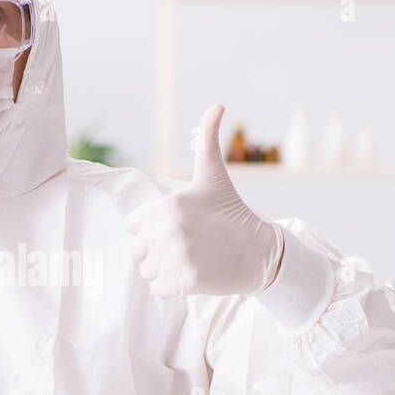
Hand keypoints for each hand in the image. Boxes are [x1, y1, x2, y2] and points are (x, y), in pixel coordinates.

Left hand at [126, 104, 283, 297]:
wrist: (261, 252)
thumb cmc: (233, 213)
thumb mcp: (214, 176)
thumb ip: (206, 141)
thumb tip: (216, 105)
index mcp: (167, 205)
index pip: (132, 227)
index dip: (151, 229)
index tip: (179, 227)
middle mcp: (168, 229)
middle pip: (137, 250)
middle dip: (157, 252)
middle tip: (188, 245)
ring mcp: (177, 256)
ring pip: (147, 271)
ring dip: (166, 270)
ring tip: (194, 258)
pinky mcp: (185, 281)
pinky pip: (159, 289)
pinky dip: (173, 287)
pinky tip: (195, 274)